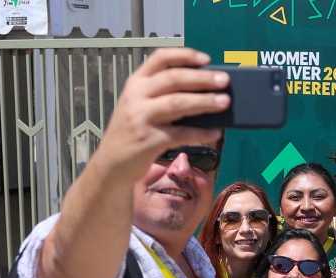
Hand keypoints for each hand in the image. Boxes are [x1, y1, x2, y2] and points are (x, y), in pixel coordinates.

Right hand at [91, 48, 228, 184]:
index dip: (184, 55)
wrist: (111, 164)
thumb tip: (204, 91)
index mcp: (135, 83)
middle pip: (174, 79)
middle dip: (202, 78)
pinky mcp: (148, 140)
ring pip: (178, 103)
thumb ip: (162, 95)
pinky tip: (214, 133)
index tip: (206, 59)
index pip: (160, 58)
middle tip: (224, 81)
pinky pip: (179, 134)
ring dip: (204, 102)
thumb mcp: (139, 106)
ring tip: (224, 102)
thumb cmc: (133, 132)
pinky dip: (200, 133)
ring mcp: (141, 118)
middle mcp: (136, 96)